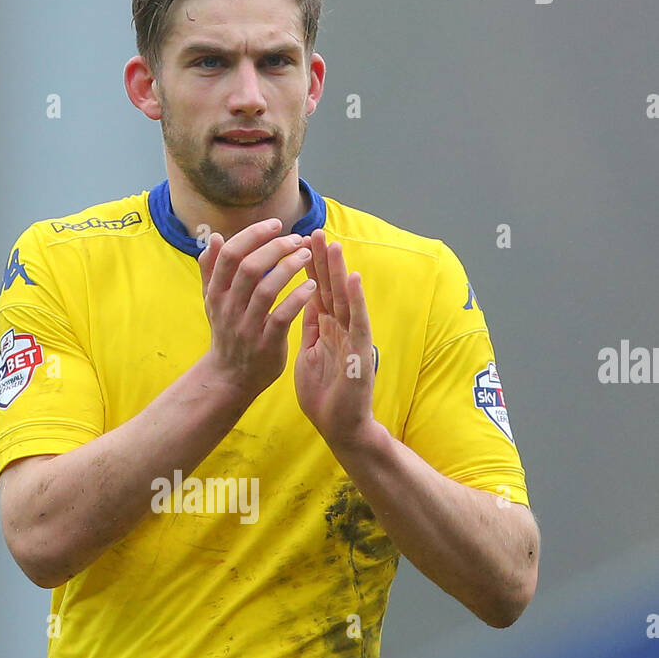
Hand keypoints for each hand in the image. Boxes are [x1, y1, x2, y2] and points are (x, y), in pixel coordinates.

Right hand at [197, 218, 316, 399]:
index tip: (276, 224)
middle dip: (276, 248)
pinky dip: (297, 298)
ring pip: (267, 289)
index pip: (230, 254)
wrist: (229, 377)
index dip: (254, 235)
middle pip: (250, 268)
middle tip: (298, 239)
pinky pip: (282, 316)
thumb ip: (211, 269)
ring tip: (306, 256)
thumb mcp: (213, 301)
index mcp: (216, 293)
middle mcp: (228, 308)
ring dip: (290, 268)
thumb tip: (212, 237)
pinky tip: (311, 286)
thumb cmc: (227, 332)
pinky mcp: (265, 344)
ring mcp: (246, 327)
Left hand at [294, 228, 376, 448]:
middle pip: (330, 288)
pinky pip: (358, 322)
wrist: (340, 426)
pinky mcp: (360, 352)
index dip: (307, 267)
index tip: (298, 241)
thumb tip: (303, 304)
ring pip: (345, 299)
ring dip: (340, 271)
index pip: (315, 291)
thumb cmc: (325, 395)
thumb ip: (310, 329)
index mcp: (326, 328)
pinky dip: (357, 300)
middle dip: (320, 260)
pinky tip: (354, 280)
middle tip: (313, 230)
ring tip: (333, 245)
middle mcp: (341, 328)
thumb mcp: (310, 355)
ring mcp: (352, 337)